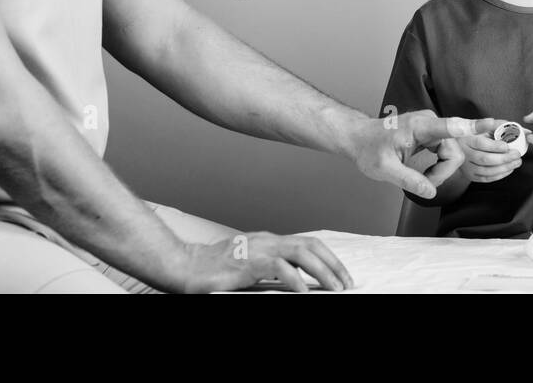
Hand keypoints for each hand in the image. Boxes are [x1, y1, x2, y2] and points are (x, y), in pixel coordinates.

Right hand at [178, 232, 353, 292]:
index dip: (328, 258)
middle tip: (346, 283)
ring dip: (322, 271)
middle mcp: (267, 240)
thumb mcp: (249, 268)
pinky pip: (279, 268)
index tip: (341, 276)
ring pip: (301, 253)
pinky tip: (305, 293)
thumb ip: (270, 271)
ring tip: (335, 288)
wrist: (186, 267)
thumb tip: (295, 283)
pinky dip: (297, 280)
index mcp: (268, 241)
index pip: (307, 243)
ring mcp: (258, 249)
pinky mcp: (249, 262)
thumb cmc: (214, 271)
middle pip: (310, 245)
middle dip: (333, 264)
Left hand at [347, 110, 499, 198]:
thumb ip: (409, 180)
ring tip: (420, 177)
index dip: (471, 127)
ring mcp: (433, 127)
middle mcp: (429, 122)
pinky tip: (427, 171)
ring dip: (440, 170)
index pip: (449, 126)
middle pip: (453, 152)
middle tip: (423, 183)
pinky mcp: (433, 133)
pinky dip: (439, 166)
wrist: (361, 138)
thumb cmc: (369, 149)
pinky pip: (447, 152)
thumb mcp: (384, 169)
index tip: (491, 123)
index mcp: (418, 126)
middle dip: (442, 172)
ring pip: (452, 154)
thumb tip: (431, 192)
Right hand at [455, 125, 523, 182]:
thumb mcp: (481, 125)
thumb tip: (520, 128)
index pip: (480, 144)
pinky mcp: (471, 175)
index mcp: (466, 139)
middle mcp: (465, 154)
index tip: (507, 145)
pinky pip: (486, 178)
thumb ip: (498, 125)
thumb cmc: (471, 134)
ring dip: (504, 167)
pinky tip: (509, 169)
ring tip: (517, 162)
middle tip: (517, 154)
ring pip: (486, 171)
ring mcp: (467, 167)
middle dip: (503, 158)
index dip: (495, 146)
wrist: (454, 146)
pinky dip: (500, 175)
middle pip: (484, 159)